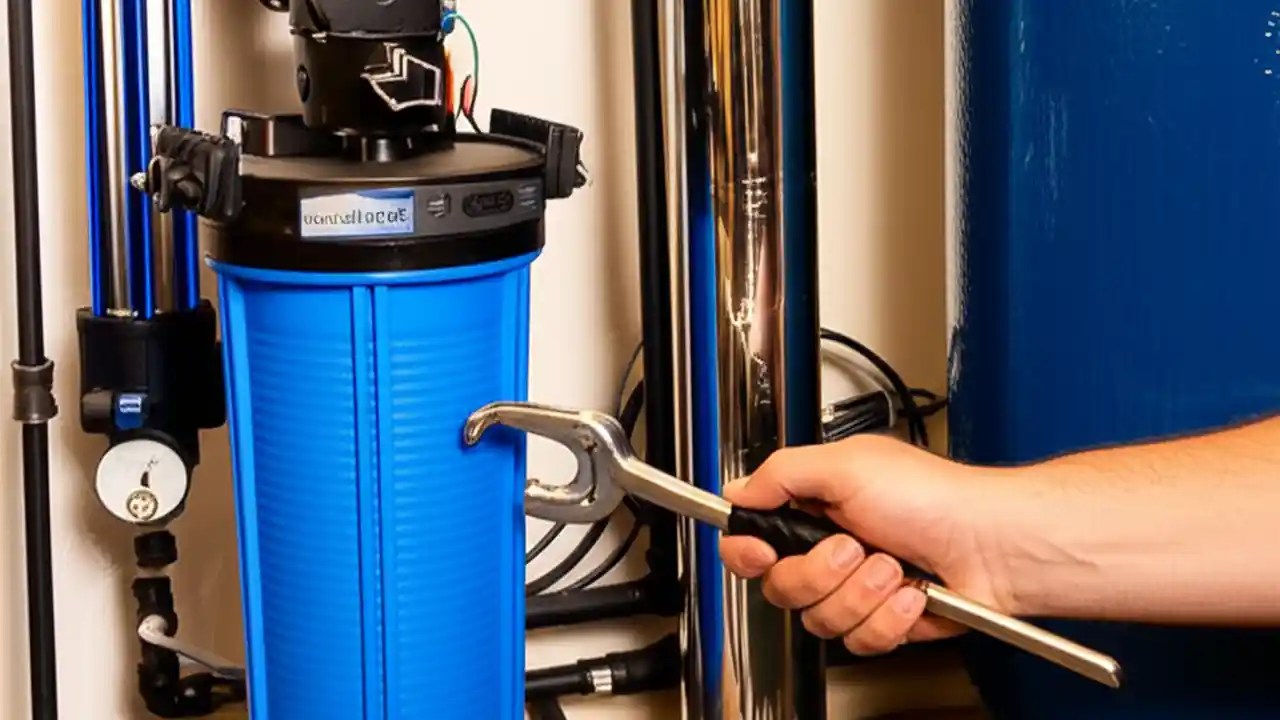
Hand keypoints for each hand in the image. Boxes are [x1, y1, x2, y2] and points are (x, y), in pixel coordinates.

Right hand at [719, 434, 1013, 655]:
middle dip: (820, 572)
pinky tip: (912, 594)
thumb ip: (782, 473)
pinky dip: (889, 618)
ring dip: (861, 593)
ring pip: (820, 619)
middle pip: (781, 587)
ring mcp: (856, 588)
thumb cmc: (935, 496)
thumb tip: (738, 490)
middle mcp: (830, 550)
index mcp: (814, 507)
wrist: (993, 543)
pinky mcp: (884, 621)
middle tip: (854, 548)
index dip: (748, 551)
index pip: (752, 538)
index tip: (764, 552)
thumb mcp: (848, 463)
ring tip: (894, 567)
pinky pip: (860, 640)